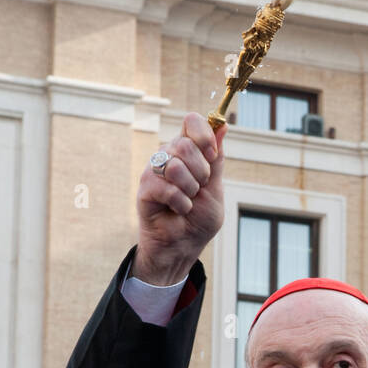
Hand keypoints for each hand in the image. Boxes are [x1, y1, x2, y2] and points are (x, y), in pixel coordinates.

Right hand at [135, 113, 224, 284]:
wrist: (185, 245)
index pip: (191, 122)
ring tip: (188, 201)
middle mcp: (169, 155)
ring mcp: (155, 170)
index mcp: (187, 151)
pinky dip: (179, 203)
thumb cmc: (199, 219)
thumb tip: (223, 126)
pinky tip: (178, 210)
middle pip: (185, 143)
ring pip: (175, 165)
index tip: (212, 155)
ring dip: (190, 190)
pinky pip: (166, 187)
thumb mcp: (215, 187)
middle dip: (200, 171)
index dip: (204, 135)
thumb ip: (216, 158)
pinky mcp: (145, 188)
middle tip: (199, 189)